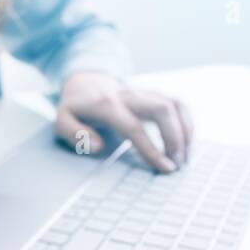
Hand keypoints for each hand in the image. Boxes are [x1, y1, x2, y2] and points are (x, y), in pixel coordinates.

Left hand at [55, 71, 194, 172]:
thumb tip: (99, 146)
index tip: (165, 167)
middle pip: (162, 109)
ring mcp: (144, 93)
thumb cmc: (76, 107)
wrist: (85, 81)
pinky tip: (187, 143)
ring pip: (174, 103)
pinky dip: (187, 122)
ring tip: (186, 157)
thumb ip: (75, 134)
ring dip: (186, 130)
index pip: (134, 127)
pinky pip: (178, 104)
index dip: (151, 148)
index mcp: (106, 105)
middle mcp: (129, 95)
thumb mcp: (62, 121)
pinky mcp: (154, 95)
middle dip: (176, 137)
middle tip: (179, 163)